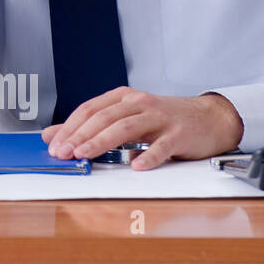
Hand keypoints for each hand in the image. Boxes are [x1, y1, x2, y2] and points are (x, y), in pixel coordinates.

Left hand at [41, 87, 244, 169]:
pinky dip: (149, 156)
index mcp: (123, 97)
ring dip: (102, 142)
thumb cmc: (163, 120)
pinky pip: (162, 146)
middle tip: (63, 152)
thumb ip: (92, 126)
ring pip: (126, 127)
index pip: (89, 109)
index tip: (53, 144)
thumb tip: (53, 136)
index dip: (69, 127)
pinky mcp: (179, 134)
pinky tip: (137, 166)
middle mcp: (139, 103)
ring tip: (84, 155)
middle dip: (79, 136)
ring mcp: (159, 118)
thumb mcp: (126, 116)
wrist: (209, 118)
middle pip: (103, 117)